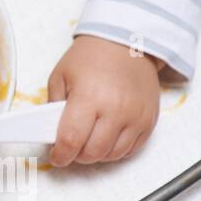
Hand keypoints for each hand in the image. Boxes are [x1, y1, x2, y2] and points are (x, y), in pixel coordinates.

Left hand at [46, 35, 162, 165]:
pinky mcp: (149, 121)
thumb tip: (51, 133)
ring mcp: (135, 117)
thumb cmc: (90, 57)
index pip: (72, 139)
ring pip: (113, 155)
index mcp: (88, 97)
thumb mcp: (60, 76)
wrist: (126, 44)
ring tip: (88, 141)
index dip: (61, 154)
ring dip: (97, 154)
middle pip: (93, 152)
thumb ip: (53, 107)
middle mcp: (115, 110)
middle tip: (71, 148)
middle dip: (77, 156)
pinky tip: (107, 138)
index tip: (56, 156)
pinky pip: (132, 149)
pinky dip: (116, 150)